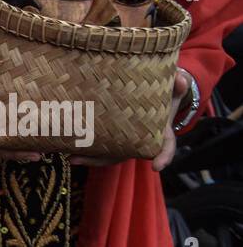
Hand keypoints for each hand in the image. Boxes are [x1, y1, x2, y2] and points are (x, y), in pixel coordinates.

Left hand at [73, 69, 189, 170]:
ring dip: (87, 157)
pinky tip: (64, 145)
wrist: (153, 95)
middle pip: (122, 155)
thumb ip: (178, 85)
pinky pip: (96, 146)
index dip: (163, 156)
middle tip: (83, 160)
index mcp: (160, 132)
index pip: (165, 146)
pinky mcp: (108, 137)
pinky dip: (82, 147)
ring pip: (106, 154)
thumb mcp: (174, 89)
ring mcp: (122, 141)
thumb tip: (182, 80)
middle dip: (102, 160)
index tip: (156, 166)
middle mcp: (138, 141)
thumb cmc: (164, 93)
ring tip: (70, 156)